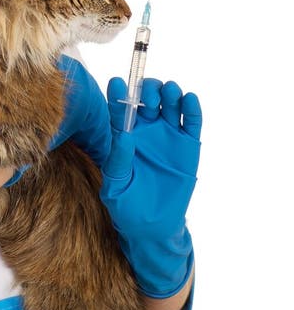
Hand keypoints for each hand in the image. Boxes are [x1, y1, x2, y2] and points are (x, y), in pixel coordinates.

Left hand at [100, 77, 201, 298]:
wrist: (153, 227)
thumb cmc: (127, 206)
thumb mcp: (116, 185)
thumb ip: (118, 160)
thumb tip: (124, 136)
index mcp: (123, 136)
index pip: (119, 109)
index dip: (118, 95)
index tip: (117, 82)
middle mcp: (145, 130)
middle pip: (146, 100)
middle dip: (148, 91)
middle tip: (150, 92)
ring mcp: (167, 136)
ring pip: (169, 106)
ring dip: (169, 94)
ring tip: (170, 91)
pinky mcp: (187, 146)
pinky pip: (191, 123)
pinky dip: (192, 109)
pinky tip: (190, 99)